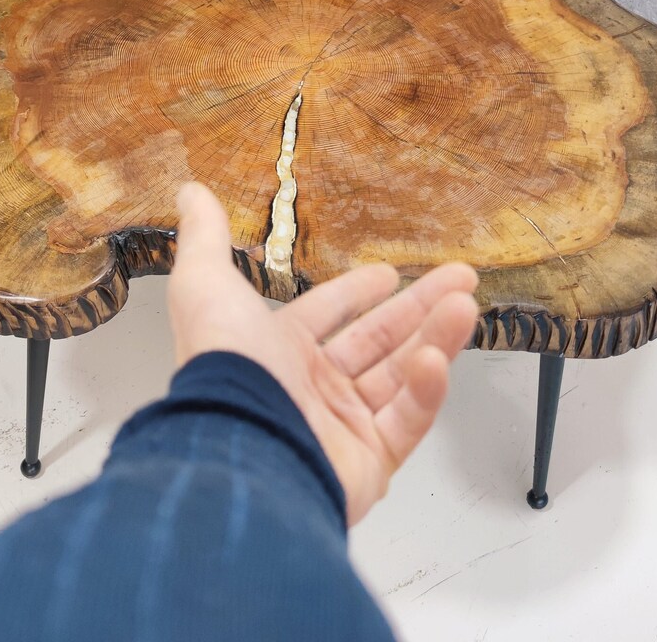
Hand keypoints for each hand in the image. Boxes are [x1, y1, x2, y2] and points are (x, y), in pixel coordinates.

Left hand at [168, 183, 478, 524]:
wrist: (240, 448)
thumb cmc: (225, 365)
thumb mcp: (206, 286)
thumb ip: (205, 238)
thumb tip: (191, 193)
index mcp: (276, 350)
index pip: (326, 314)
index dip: (356, 292)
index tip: (388, 274)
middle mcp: (310, 388)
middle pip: (376, 341)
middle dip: (418, 307)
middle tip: (459, 280)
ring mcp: (341, 427)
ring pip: (400, 376)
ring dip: (434, 339)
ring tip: (465, 305)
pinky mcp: (368, 463)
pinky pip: (407, 421)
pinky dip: (425, 391)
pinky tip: (436, 360)